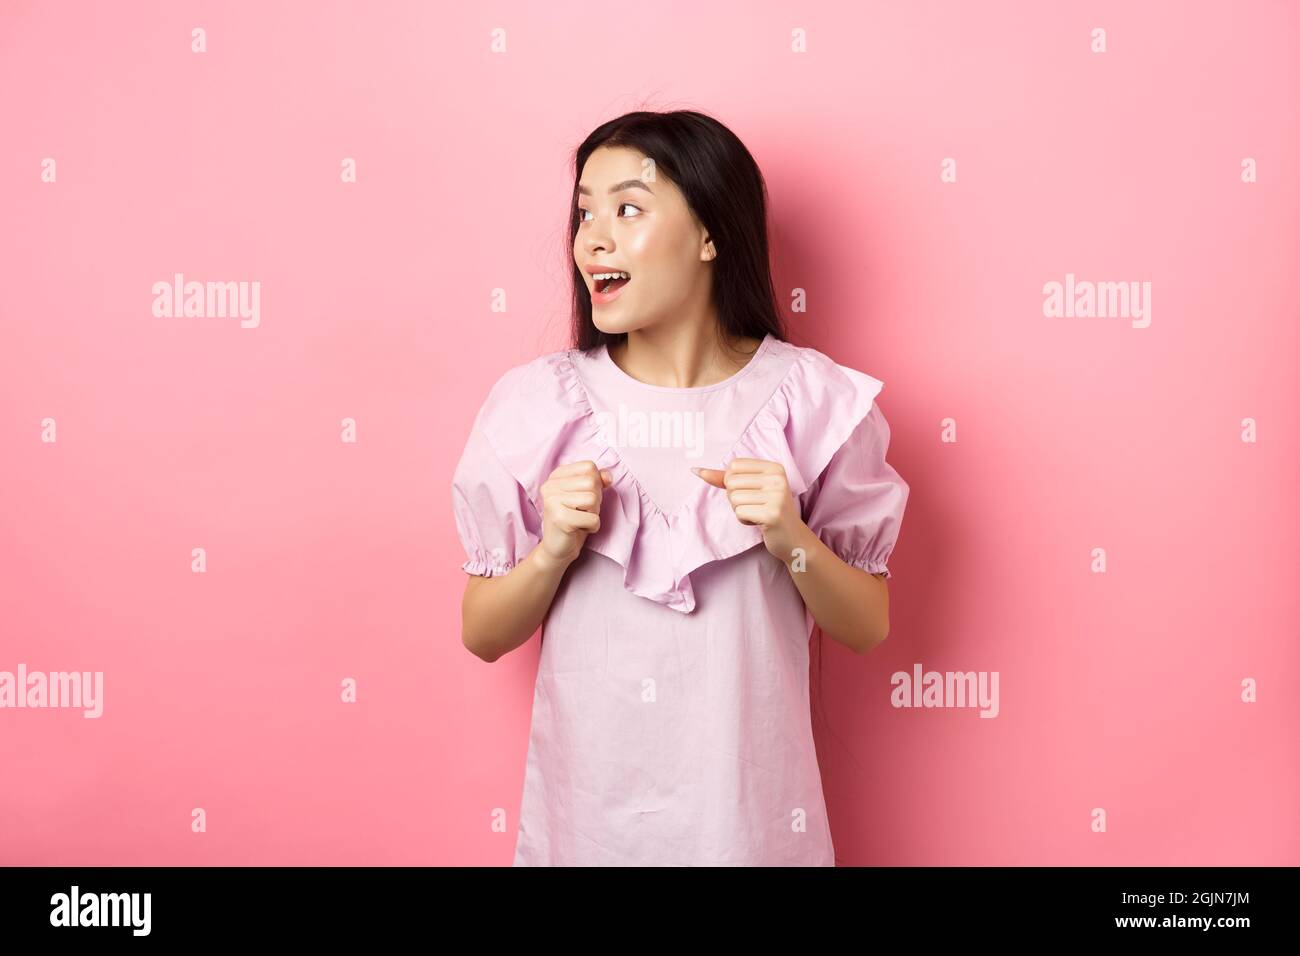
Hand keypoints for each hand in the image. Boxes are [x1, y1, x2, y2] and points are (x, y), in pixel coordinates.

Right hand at [538, 460, 612, 569]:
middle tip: (582, 511)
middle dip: (595, 500)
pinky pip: (593, 518)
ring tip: (580, 519)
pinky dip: (592, 526)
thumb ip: (597, 481)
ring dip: (594, 513)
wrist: (558, 548)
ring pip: (593, 499)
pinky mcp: (559, 518)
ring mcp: (552, 501)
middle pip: (592, 482)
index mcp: (556, 476)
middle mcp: (550, 486)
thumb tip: (608, 476)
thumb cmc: (574, 519)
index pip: (589, 466)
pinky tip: (579, 529)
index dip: (596, 483)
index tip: (583, 497)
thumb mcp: (586, 495)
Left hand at [691, 458, 806, 560]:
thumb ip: (724, 478)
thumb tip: (696, 470)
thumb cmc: (767, 511)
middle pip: (731, 481)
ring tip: (757, 513)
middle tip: (754, 505)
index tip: (752, 492)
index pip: (734, 466)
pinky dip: (743, 520)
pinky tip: (758, 522)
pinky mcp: (772, 514)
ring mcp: (777, 496)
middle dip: (735, 498)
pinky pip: (739, 512)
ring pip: (733, 498)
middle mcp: (778, 478)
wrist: (792, 538)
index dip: (733, 482)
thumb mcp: (750, 489)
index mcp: (774, 467)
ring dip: (739, 510)